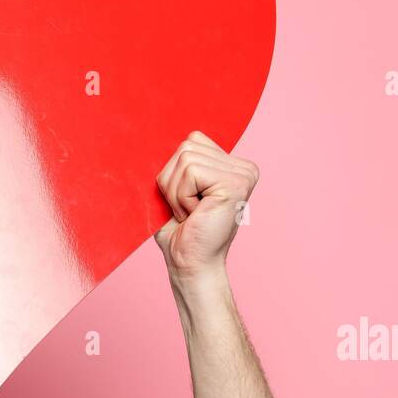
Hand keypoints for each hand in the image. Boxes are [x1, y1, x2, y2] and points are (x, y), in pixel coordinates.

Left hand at [154, 131, 257, 288]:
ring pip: (186, 158)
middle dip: (173, 181)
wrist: (188, 264)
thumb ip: (178, 162)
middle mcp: (244, 167)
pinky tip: (195, 215)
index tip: (186, 201)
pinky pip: (190, 172)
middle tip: (187, 210)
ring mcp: (244, 174)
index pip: (192, 140)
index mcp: (232, 166)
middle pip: (187, 146)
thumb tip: (153, 132)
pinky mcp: (236, 184)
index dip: (175, 172)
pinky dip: (182, 197)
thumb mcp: (176, 190)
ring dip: (177, 192)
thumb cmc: (180, 233)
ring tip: (191, 213)